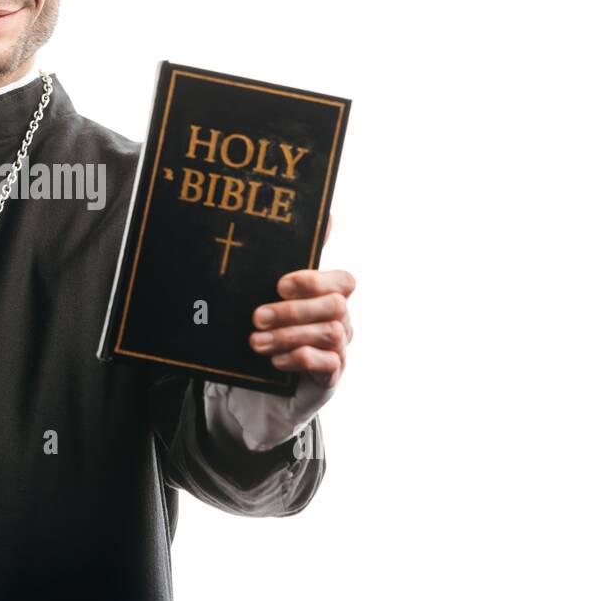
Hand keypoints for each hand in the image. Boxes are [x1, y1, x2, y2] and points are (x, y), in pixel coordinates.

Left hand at [214, 215, 354, 450]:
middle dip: (292, 310)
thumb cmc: (268, 331)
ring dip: (289, 335)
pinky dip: (299, 358)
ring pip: (330, 333)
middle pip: (335, 306)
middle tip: (256, 317)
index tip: (279, 285)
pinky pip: (328, 363)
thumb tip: (325, 216)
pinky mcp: (330, 376)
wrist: (257, 384)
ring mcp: (339, 349)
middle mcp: (341, 321)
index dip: (315, 280)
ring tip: (256, 342)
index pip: (343, 281)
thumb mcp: (269, 298)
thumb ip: (286, 262)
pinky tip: (275, 360)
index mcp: (329, 297)